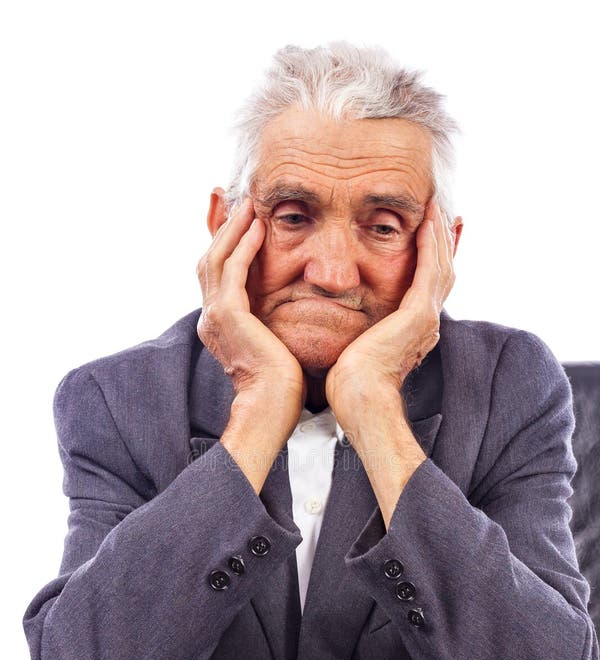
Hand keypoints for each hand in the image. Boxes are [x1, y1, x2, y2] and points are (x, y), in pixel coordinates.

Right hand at [196, 197, 306, 412]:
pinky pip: (233, 270)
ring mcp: (215, 315)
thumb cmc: (281, 384)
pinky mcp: (229, 315)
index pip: (217, 275)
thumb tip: (290, 309)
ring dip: (233, 228)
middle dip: (222, 228)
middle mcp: (210, 317)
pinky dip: (244, 246)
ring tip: (251, 205)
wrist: (272, 406)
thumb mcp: (274, 343)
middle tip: (238, 200)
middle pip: (208, 260)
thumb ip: (271, 322)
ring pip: (216, 259)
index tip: (240, 221)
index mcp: (219, 325)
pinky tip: (258, 228)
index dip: (225, 244)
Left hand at [325, 200, 458, 426]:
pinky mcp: (419, 315)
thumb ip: (360, 331)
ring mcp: (426, 318)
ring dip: (438, 235)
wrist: (360, 400)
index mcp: (414, 330)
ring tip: (435, 208)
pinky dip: (431, 245)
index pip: (429, 286)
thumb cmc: (350, 383)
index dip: (432, 259)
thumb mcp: (357, 348)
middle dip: (443, 242)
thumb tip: (345, 324)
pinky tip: (427, 223)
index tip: (430, 235)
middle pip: (443, 272)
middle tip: (444, 213)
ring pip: (441, 265)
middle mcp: (427, 323)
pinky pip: (430, 270)